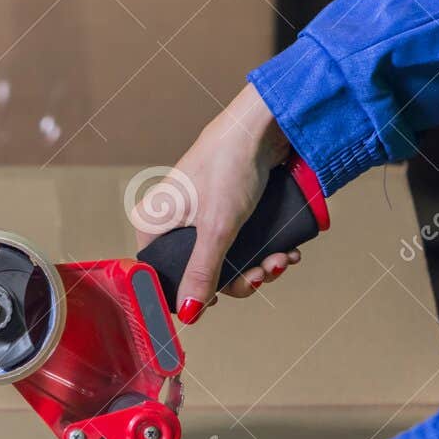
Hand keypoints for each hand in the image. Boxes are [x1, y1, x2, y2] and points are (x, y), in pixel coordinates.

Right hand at [136, 82, 300, 322]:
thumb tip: (190, 313)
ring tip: (281, 260)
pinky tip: (286, 250)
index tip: (222, 299)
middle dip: (240, 278)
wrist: (264, 124)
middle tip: (263, 275)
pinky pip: (241, 242)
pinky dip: (264, 250)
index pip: (162, 274)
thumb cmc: (229, 163)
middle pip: (201, 271)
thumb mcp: (217, 228)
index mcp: (152, 223)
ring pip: (226, 258)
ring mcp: (200, 214)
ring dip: (259, 266)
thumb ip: (202, 272)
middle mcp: (173, 220)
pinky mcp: (226, 208)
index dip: (192, 292)